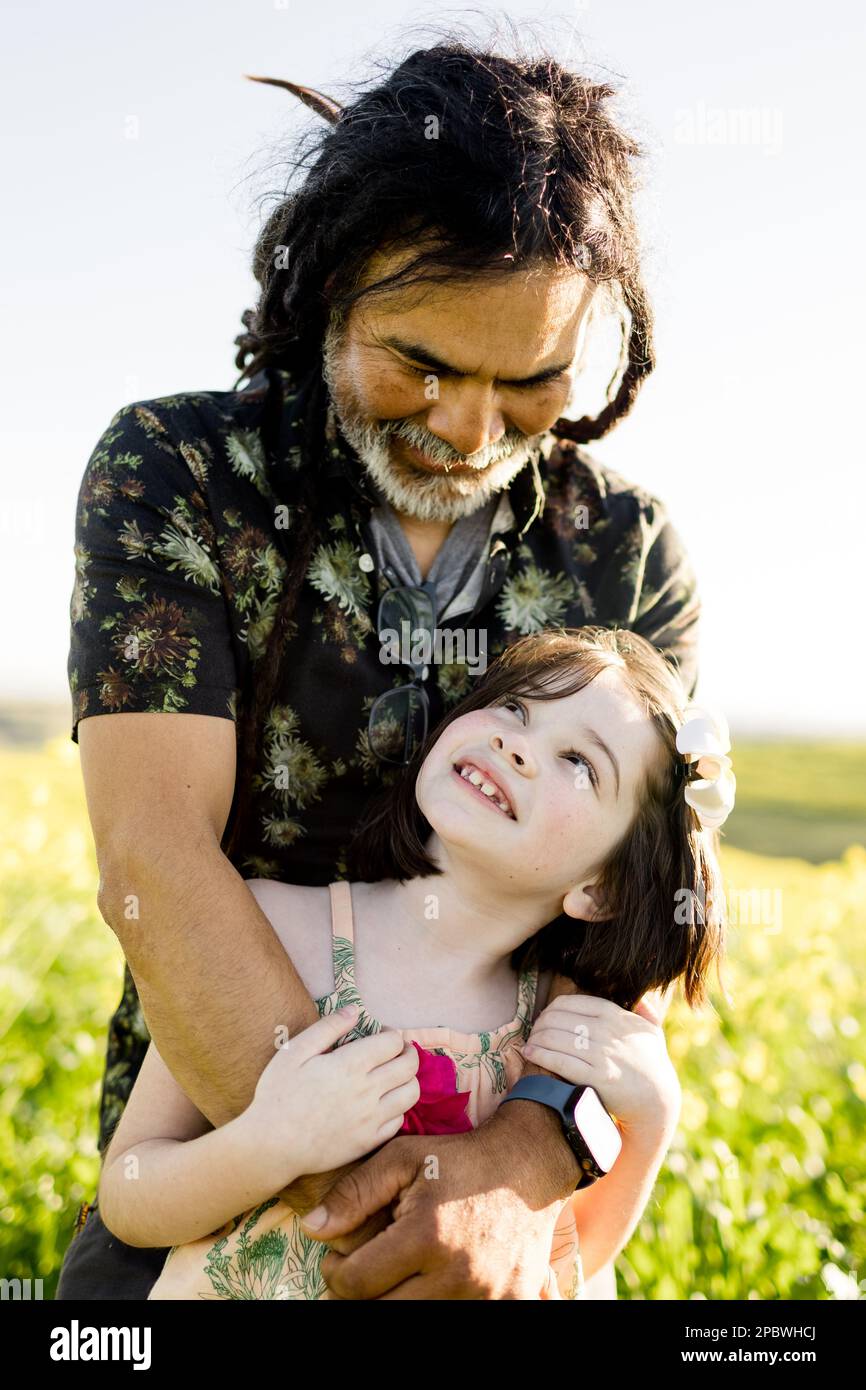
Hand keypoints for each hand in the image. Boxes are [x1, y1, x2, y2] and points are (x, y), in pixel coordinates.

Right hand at [244, 1007, 419, 1185]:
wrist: (272, 1146)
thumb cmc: (278, 1095)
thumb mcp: (294, 1052)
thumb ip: (328, 1027)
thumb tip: (355, 1010)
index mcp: (351, 1065)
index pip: (393, 1042)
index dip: (392, 1034)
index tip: (382, 1034)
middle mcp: (368, 1091)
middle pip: (409, 1065)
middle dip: (408, 1052)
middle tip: (396, 1051)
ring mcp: (371, 1119)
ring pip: (411, 1093)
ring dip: (408, 1079)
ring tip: (395, 1075)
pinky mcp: (368, 1142)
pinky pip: (399, 1121)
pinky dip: (398, 1107)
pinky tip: (384, 1102)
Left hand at [296, 1111, 570, 1298]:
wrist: (528, 1165)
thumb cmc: (457, 1159)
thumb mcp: (402, 1159)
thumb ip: (354, 1193)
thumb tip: (311, 1228)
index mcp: (426, 1235)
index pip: (356, 1284)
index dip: (335, 1275)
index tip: (336, 1261)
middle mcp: (457, 1273)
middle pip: (383, 1312)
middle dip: (363, 1295)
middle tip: (363, 1274)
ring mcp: (487, 1295)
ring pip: (418, 1321)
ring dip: (398, 1301)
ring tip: (396, 1276)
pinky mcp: (510, 1303)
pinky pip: (458, 1319)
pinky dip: (438, 1303)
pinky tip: (432, 1282)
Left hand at [523, 994, 680, 1138]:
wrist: (658, 1102)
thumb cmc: (652, 1065)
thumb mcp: (653, 1032)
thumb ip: (645, 1012)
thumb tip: (642, 998)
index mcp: (615, 1015)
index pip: (569, 1003)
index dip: (550, 1009)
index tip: (544, 1018)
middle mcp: (607, 1031)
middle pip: (557, 1019)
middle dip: (539, 1025)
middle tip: (533, 1033)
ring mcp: (602, 1054)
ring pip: (555, 1038)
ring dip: (536, 1039)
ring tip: (529, 1044)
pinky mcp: (598, 1077)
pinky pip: (560, 1062)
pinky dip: (540, 1055)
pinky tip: (530, 1053)